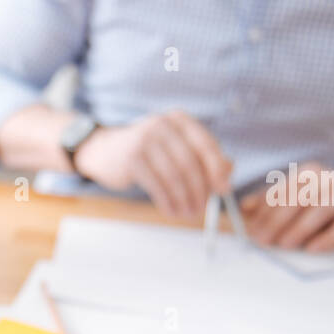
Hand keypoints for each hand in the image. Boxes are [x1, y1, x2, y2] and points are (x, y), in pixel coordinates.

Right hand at [75, 110, 231, 218]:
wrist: (106, 151)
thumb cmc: (149, 152)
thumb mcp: (176, 148)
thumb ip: (204, 159)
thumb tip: (227, 178)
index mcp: (180, 120)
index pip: (206, 144)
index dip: (217, 169)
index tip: (223, 190)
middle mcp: (163, 125)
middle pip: (190, 163)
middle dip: (199, 190)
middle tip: (200, 209)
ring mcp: (145, 140)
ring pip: (174, 176)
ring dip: (183, 199)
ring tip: (186, 213)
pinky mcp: (132, 159)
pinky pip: (157, 185)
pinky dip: (167, 202)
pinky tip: (170, 211)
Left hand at [241, 161, 333, 250]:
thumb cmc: (329, 198)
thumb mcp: (302, 194)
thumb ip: (273, 200)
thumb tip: (245, 207)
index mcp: (308, 174)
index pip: (281, 192)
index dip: (263, 213)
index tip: (250, 231)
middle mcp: (326, 181)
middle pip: (297, 201)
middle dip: (276, 222)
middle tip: (262, 241)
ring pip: (319, 210)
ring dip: (299, 229)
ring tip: (283, 245)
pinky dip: (327, 238)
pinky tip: (313, 249)